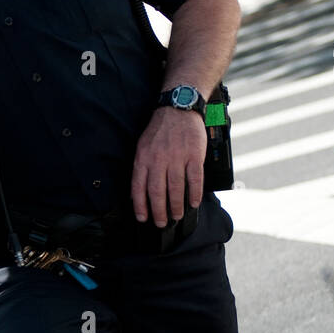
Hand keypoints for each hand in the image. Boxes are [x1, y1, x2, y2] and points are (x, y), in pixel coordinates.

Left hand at [131, 108, 205, 227]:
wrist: (178, 109)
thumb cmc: (159, 131)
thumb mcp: (143, 147)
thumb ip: (142, 168)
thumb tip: (139, 193)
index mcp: (143, 158)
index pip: (139, 187)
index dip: (140, 206)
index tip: (143, 219)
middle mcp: (158, 159)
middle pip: (157, 192)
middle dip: (159, 211)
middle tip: (162, 223)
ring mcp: (177, 157)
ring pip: (176, 188)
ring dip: (176, 206)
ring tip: (177, 216)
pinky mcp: (194, 155)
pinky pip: (194, 178)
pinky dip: (194, 193)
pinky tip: (193, 202)